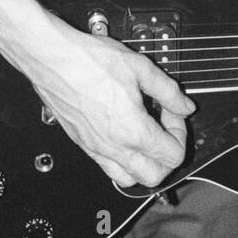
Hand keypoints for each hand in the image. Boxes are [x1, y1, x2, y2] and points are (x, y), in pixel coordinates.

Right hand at [27, 15, 195, 187]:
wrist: (53, 59)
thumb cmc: (89, 61)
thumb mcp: (140, 68)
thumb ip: (168, 91)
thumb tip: (185, 105)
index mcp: (132, 131)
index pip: (173, 155)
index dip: (180, 132)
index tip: (173, 111)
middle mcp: (113, 147)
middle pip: (154, 177)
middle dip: (167, 156)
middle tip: (165, 128)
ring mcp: (95, 149)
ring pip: (129, 179)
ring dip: (144, 163)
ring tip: (146, 134)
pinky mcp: (82, 144)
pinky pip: (107, 167)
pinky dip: (123, 160)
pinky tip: (125, 132)